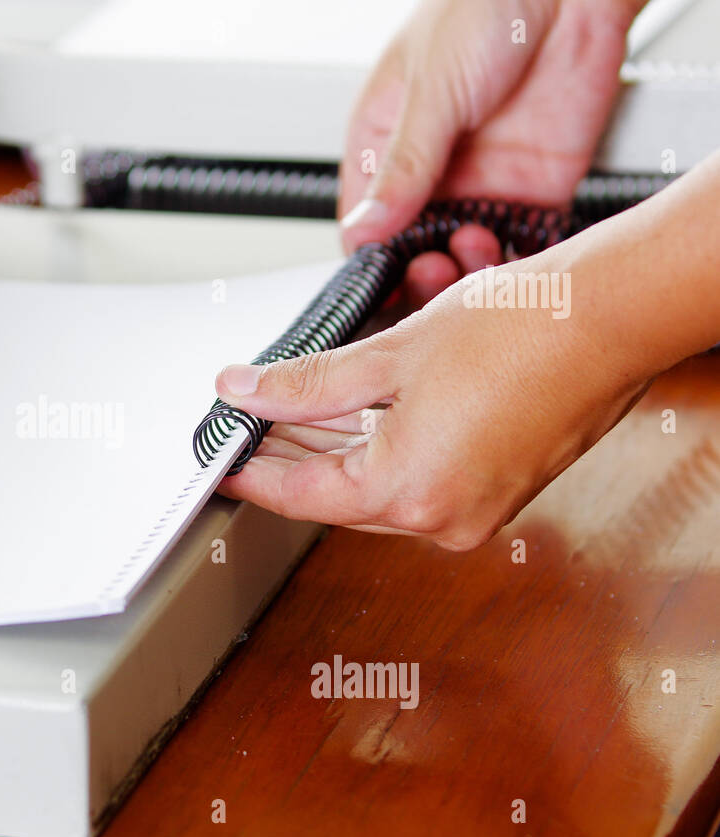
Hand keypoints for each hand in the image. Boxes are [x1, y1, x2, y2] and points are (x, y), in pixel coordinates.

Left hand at [213, 247, 653, 549]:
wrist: (616, 317)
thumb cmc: (524, 328)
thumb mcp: (390, 352)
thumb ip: (307, 382)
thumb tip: (245, 390)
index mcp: (408, 492)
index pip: (299, 494)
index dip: (252, 473)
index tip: (222, 459)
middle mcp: (443, 519)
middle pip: (337, 497)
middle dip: (290, 456)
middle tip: (251, 422)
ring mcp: (475, 511)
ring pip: (377, 491)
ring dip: (334, 452)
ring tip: (292, 412)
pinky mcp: (498, 493)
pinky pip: (418, 482)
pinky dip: (381, 452)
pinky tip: (353, 417)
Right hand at [339, 0, 646, 307]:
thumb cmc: (486, 3)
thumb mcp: (431, 90)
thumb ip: (403, 165)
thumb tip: (365, 226)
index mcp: (384, 147)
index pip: (366, 224)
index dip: (372, 259)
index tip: (386, 275)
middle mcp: (432, 173)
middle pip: (412, 251)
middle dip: (419, 271)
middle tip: (433, 267)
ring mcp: (482, 185)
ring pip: (463, 257)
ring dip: (466, 268)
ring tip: (473, 245)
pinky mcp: (534, 191)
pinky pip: (520, 244)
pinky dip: (514, 263)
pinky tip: (508, 257)